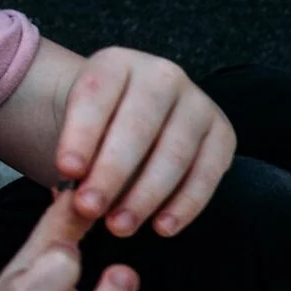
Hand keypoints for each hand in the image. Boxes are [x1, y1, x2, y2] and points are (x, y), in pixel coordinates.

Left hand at [50, 47, 236, 236]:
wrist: (138, 118)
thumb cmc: (101, 128)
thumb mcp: (78, 126)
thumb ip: (75, 157)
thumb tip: (75, 198)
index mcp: (117, 63)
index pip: (96, 96)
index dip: (81, 135)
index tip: (66, 172)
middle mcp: (163, 76)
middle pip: (137, 128)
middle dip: (111, 173)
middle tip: (89, 209)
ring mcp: (199, 104)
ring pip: (174, 154)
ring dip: (146, 196)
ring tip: (120, 226)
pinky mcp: (224, 134)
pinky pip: (207, 174)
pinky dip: (185, 205)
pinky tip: (162, 227)